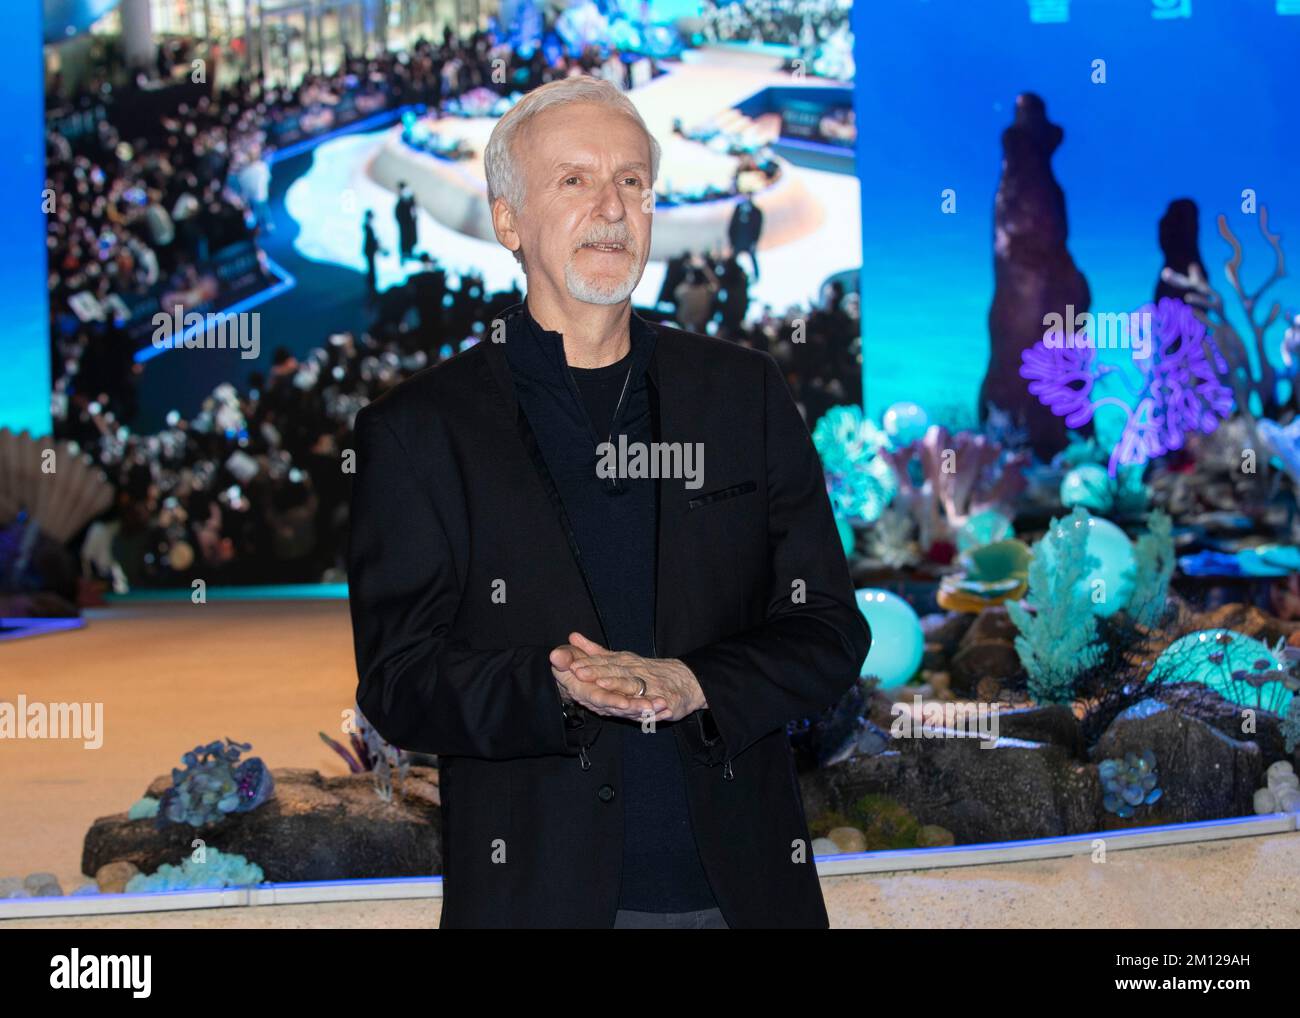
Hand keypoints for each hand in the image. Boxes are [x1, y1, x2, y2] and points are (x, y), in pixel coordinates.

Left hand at [564, 632, 705, 723]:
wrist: (685, 680)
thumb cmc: (649, 672)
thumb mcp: (621, 659)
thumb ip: (596, 652)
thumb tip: (572, 637)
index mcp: (626, 663)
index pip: (605, 662)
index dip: (589, 664)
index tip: (572, 666)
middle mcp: (638, 672)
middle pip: (616, 673)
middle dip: (599, 674)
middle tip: (581, 674)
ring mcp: (653, 687)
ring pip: (635, 687)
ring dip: (620, 686)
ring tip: (606, 687)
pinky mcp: (668, 701)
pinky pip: (660, 705)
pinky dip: (656, 708)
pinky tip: (651, 709)